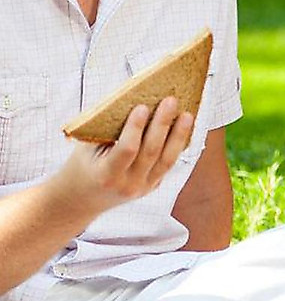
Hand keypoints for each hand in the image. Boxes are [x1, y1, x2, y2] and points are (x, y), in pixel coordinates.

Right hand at [53, 98, 194, 216]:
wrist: (81, 200)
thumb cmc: (82, 166)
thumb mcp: (86, 149)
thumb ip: (106, 130)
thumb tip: (133, 100)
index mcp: (106, 175)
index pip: (126, 150)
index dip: (135, 128)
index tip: (143, 106)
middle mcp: (127, 184)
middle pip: (151, 152)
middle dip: (162, 124)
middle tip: (171, 101)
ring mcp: (143, 187)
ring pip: (167, 160)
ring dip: (179, 135)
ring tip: (187, 114)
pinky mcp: (153, 185)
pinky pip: (169, 163)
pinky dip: (177, 144)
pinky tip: (185, 127)